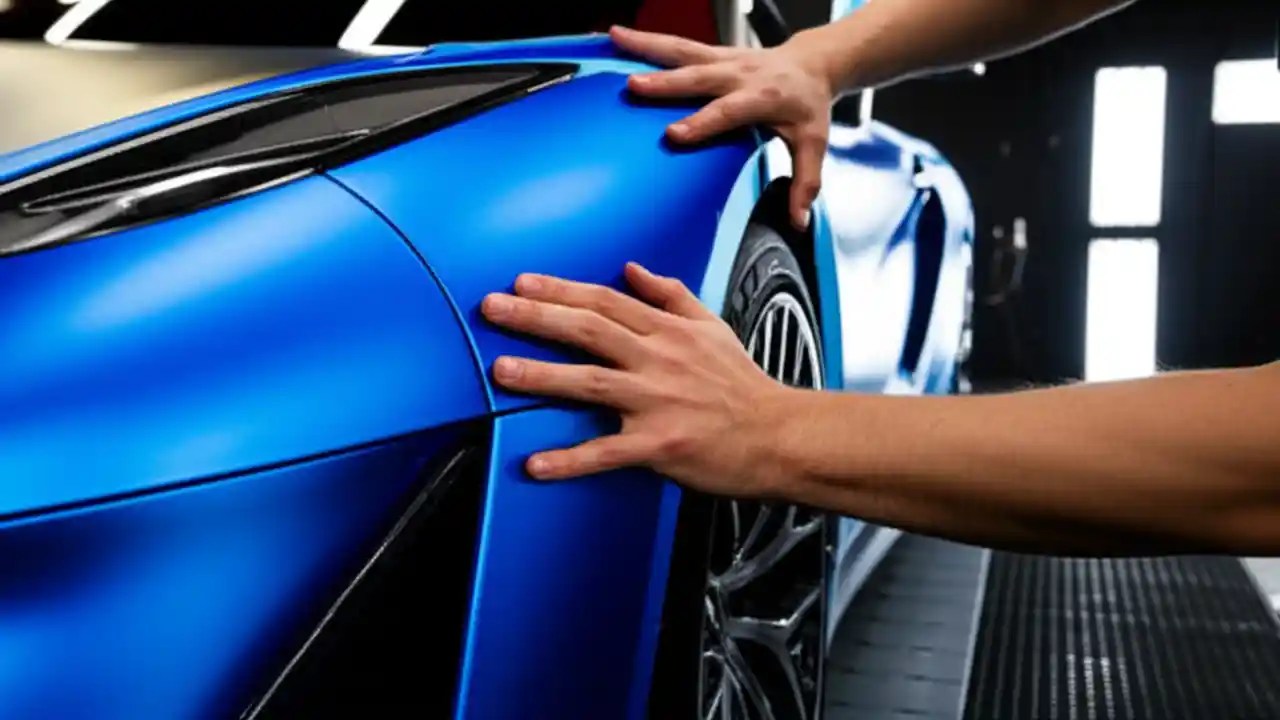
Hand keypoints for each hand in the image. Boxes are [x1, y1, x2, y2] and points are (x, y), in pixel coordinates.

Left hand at [481, 263, 799, 497]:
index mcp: (669, 332)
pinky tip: (537, 462)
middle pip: (589, 330)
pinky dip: (570, 460)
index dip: (561, 290)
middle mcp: (659, 361)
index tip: (523, 284)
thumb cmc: (745, 387)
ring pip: (591, 382)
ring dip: (542, 376)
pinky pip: (606, 452)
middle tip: (495, 309)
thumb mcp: (713, 327)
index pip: (605, 301)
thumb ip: (671, 296)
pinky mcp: (660, 445)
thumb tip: (633, 269)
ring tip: (502, 372)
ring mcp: (658, 403)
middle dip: (537, 317)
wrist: (780, 436)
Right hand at [610, 25, 834, 230]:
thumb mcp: (814, 144)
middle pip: (698, 77)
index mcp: (763, 98)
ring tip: (617, 38)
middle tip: (634, 86)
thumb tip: (798, 222)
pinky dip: (648, 39)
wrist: (813, 64)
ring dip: (647, 45)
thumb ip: (805, 183)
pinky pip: (677, 44)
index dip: (701, 122)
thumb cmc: (808, 106)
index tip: (673, 135)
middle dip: (666, 82)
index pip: (727, 112)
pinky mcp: (712, 52)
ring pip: (682, 50)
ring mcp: (724, 59)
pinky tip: (620, 35)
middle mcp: (740, 74)